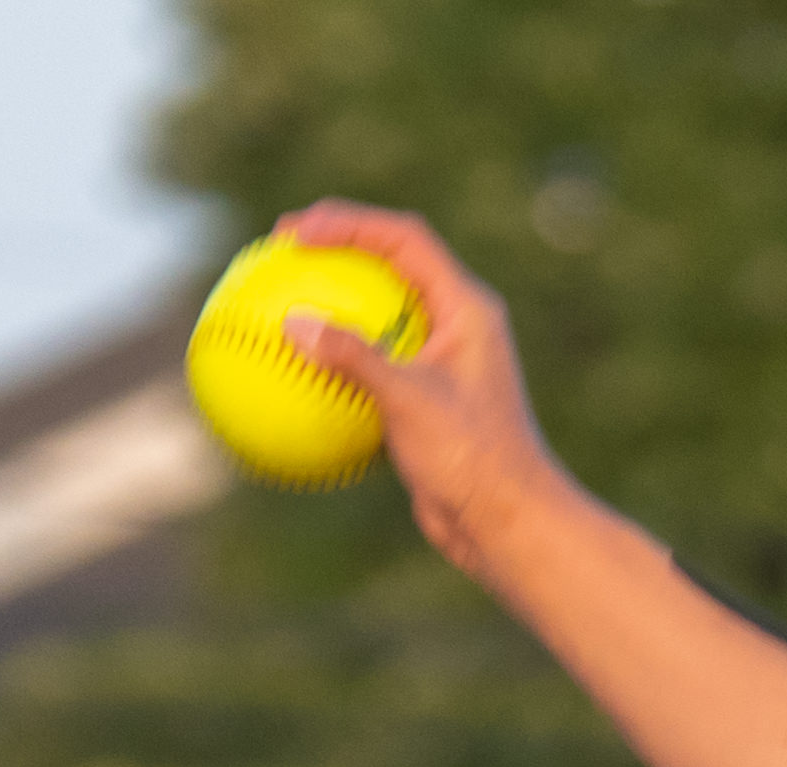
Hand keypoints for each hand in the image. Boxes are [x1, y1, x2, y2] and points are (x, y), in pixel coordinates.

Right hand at [271, 202, 573, 589]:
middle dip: (338, 247)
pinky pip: (371, 363)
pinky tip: (288, 370)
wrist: (508, 523)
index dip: (348, 223)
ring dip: (333, 302)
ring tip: (278, 296)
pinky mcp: (425, 398)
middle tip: (281, 246)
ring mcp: (442, 362)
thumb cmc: (473, 459)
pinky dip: (334, 358)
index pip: (405, 240)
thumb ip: (353, 357)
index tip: (295, 231)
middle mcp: (458, 327)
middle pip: (391, 264)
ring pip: (379, 314)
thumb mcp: (410, 402)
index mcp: (467, 310)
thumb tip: (292, 323)